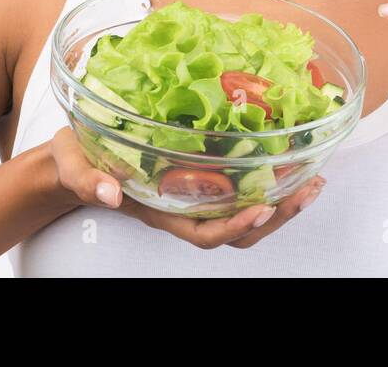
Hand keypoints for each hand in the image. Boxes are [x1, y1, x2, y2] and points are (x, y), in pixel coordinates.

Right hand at [49, 126, 325, 248]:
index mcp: (159, 211)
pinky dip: (268, 178)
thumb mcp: (74, 166)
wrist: (74, 155)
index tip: (261, 210)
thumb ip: (88, 179)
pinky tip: (289, 160)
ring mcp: (195, 193)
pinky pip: (240, 186)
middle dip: (277, 216)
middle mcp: (184, 207)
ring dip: (282, 201)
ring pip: (246, 211)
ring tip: (313, 180)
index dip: (235, 228)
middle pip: (238, 229)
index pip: (204, 233)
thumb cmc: (76, 161)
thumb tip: (109, 193)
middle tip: (310, 189)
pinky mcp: (201, 173)